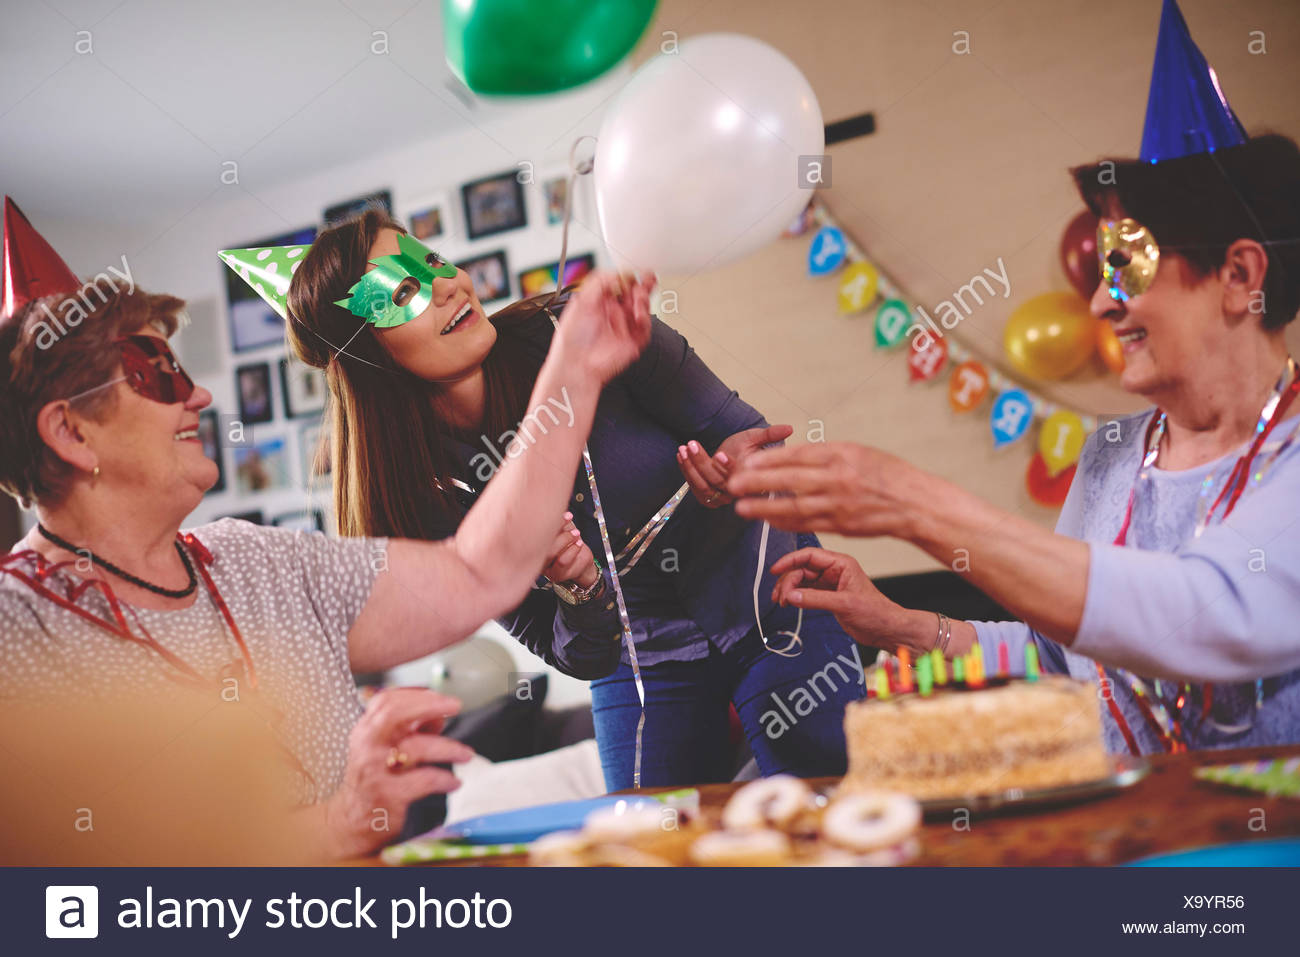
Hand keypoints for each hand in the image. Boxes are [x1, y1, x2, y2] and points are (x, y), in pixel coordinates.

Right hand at [322, 687, 473, 857]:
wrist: (350, 823)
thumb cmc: (373, 781)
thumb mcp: (386, 750)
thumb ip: (411, 730)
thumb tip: (438, 715)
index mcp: (365, 731)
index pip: (387, 701)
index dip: (416, 694)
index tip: (442, 697)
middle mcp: (367, 746)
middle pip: (394, 714)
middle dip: (428, 705)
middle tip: (455, 706)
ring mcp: (374, 771)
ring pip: (416, 747)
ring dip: (448, 747)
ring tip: (466, 754)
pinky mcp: (388, 794)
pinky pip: (424, 779)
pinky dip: (444, 779)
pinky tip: (453, 782)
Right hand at [541, 511, 598, 587]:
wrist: (581, 563)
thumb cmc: (569, 545)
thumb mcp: (563, 530)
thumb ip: (557, 522)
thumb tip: (556, 505)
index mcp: (533, 544)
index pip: (535, 530)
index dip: (547, 519)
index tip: (560, 512)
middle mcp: (535, 556)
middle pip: (539, 541)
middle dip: (557, 528)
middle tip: (569, 520)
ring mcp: (544, 567)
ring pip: (550, 552)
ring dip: (566, 539)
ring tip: (576, 533)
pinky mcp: (556, 575)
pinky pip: (562, 561)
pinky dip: (572, 550)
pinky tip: (579, 544)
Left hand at [554, 270, 654, 385]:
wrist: (577, 365)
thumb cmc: (572, 339)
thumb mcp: (581, 301)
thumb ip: (599, 283)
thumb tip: (616, 274)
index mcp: (600, 301)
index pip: (620, 283)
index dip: (629, 276)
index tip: (634, 271)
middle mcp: (613, 313)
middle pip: (635, 293)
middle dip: (643, 284)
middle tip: (647, 279)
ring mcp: (624, 326)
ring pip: (643, 308)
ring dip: (644, 300)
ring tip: (639, 298)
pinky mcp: (633, 341)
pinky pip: (645, 327)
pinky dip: (645, 319)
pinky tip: (639, 315)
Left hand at [677, 424, 793, 507]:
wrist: (732, 456)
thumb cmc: (744, 448)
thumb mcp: (757, 438)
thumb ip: (771, 434)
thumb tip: (789, 428)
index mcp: (750, 479)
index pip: (740, 477)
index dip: (729, 467)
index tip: (720, 454)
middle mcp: (736, 490)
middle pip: (717, 481)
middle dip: (702, 462)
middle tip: (692, 445)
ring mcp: (722, 496)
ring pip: (704, 485)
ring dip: (691, 467)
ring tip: (684, 449)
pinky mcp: (709, 496)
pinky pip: (695, 487)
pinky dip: (686, 471)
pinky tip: (681, 456)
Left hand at [727, 441, 919, 537]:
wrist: (914, 503)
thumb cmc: (886, 474)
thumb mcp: (858, 452)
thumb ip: (826, 454)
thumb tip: (792, 456)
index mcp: (841, 455)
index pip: (797, 455)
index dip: (769, 459)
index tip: (748, 460)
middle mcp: (838, 479)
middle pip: (790, 481)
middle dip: (758, 482)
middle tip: (734, 484)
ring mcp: (839, 504)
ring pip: (794, 507)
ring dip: (764, 508)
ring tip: (742, 508)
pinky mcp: (841, 525)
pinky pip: (807, 524)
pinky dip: (785, 523)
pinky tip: (768, 522)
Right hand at [770, 547, 906, 649]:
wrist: (886, 629)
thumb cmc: (876, 612)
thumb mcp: (844, 604)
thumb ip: (815, 599)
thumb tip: (792, 595)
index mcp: (841, 564)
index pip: (809, 556)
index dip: (790, 561)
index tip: (775, 570)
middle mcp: (834, 571)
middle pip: (802, 569)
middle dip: (788, 581)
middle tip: (782, 597)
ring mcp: (830, 584)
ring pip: (802, 581)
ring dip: (789, 590)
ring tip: (782, 602)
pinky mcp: (828, 596)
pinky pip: (806, 592)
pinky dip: (796, 597)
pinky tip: (790, 603)